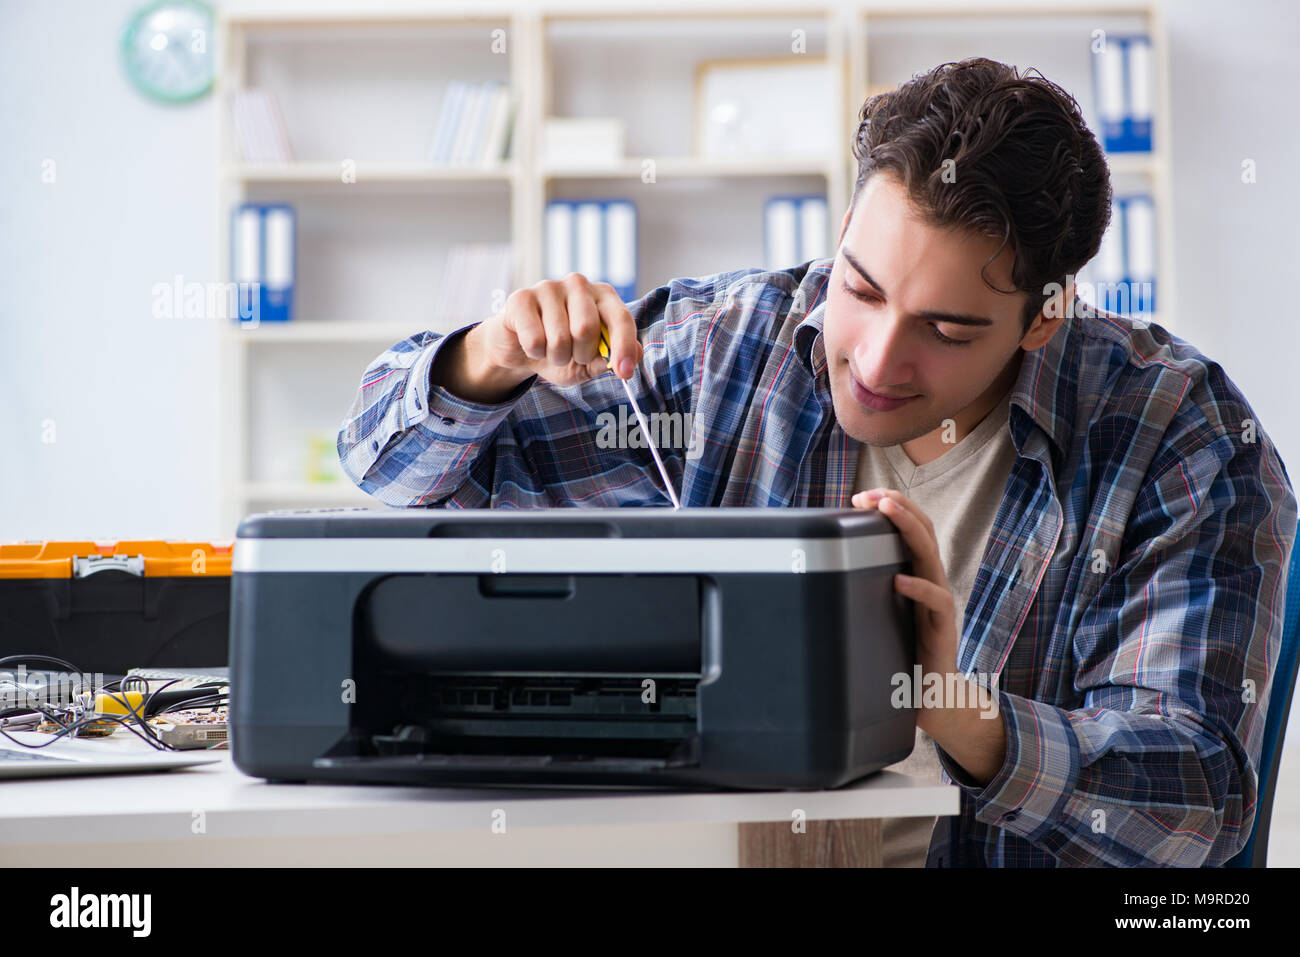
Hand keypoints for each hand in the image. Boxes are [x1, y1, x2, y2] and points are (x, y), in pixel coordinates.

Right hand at [472, 273, 642, 388]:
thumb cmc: (561, 351)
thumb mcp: (589, 363)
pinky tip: (532, 344)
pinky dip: (535, 352)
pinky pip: (534, 339)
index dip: (623, 347)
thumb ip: (609, 359)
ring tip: (551, 351)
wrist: (521, 348)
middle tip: (573, 356)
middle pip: (587, 328)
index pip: (620, 318)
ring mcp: (549, 287)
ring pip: (559, 338)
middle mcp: (578, 284)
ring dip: (556, 357)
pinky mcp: (522, 297)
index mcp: (602, 296)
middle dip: (581, 355)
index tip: (624, 373)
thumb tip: (634, 355)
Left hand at [851, 487, 959, 735]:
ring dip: (908, 529)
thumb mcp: (876, 616)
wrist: (928, 699)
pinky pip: (937, 602)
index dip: (891, 508)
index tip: (861, 497)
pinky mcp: (942, 630)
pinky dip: (919, 587)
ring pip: (931, 556)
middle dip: (899, 506)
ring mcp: (939, 605)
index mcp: (917, 576)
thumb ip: (860, 592)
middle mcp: (931, 583)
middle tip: (872, 494)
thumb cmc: (899, 656)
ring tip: (887, 510)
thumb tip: (817, 573)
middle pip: (923, 532)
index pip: (910, 530)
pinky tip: (899, 579)